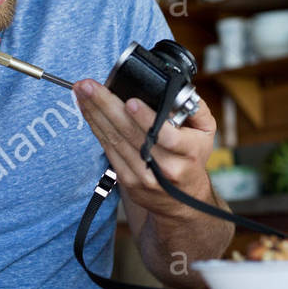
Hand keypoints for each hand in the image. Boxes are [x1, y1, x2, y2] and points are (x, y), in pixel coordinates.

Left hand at [73, 79, 216, 218]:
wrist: (183, 201)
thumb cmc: (192, 159)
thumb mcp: (206, 133)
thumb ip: (196, 108)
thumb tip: (177, 89)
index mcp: (187, 152)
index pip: (165, 135)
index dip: (146, 119)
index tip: (131, 102)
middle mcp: (164, 167)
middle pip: (131, 134)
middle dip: (106, 106)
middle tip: (88, 86)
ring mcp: (143, 176)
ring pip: (115, 140)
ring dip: (95, 114)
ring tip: (82, 92)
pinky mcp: (126, 180)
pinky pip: (108, 149)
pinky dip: (96, 127)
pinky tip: (87, 111)